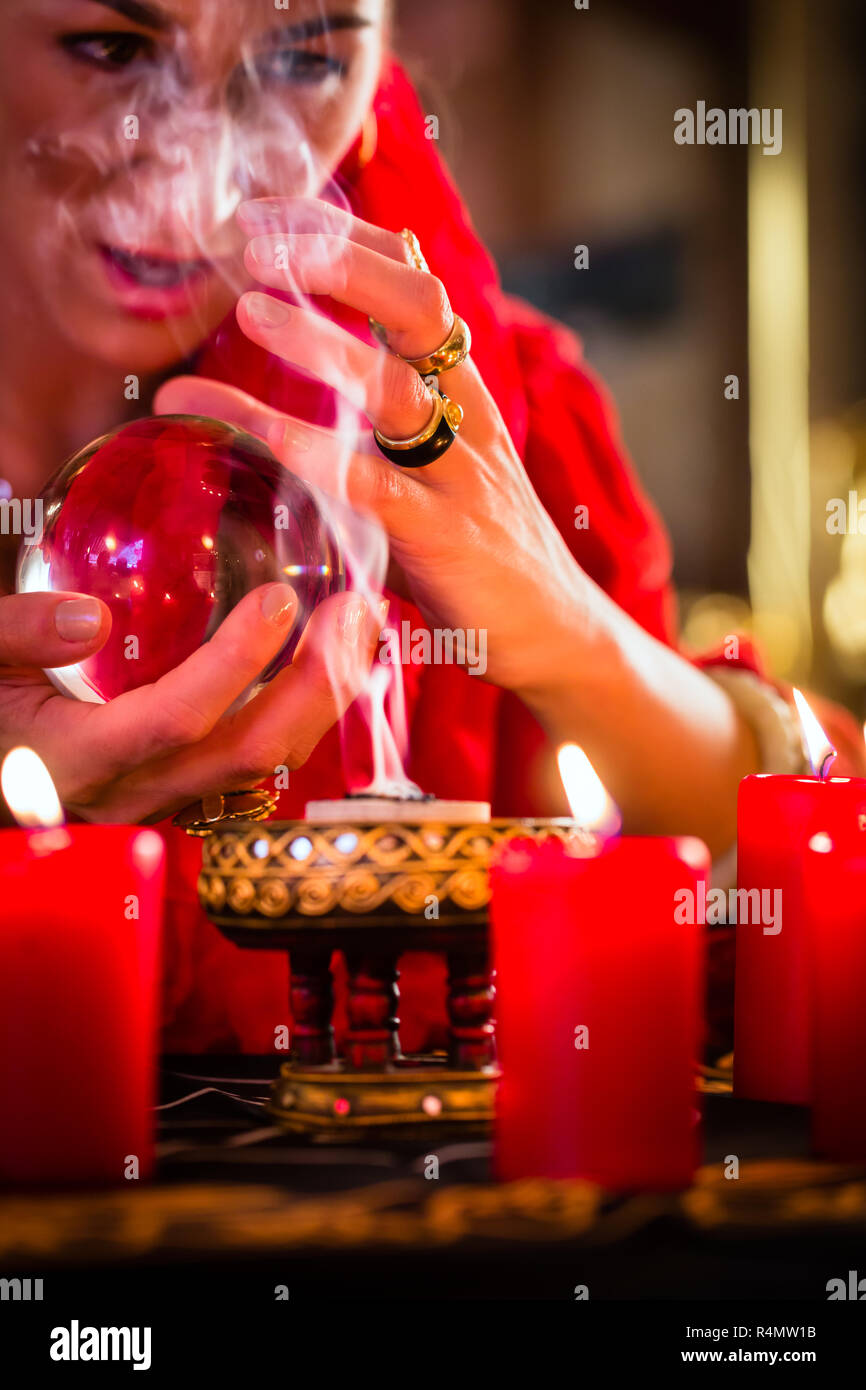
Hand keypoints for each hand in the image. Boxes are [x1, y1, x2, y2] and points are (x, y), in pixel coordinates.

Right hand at [0, 586, 382, 823]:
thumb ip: (18, 635)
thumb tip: (88, 615)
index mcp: (78, 760)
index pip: (175, 719)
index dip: (233, 663)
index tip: (277, 601)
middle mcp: (132, 793)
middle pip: (247, 755)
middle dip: (315, 685)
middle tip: (355, 611)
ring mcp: (163, 800)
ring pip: (263, 766)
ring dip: (321, 700)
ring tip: (360, 632)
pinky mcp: (181, 793)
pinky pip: (255, 763)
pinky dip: (300, 713)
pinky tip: (324, 665)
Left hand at [155, 197, 589, 697]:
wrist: (556, 634)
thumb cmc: (478, 544)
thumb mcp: (444, 454)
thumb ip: (395, 392)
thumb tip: (337, 320)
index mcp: (462, 387)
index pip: (413, 280)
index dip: (342, 236)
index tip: (266, 213)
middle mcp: (468, 414)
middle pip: (420, 305)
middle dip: (339, 261)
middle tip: (256, 241)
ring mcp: (460, 474)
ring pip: (398, 387)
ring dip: (321, 343)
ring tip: (249, 310)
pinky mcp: (445, 538)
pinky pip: (376, 487)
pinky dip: (317, 455)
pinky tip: (263, 436)